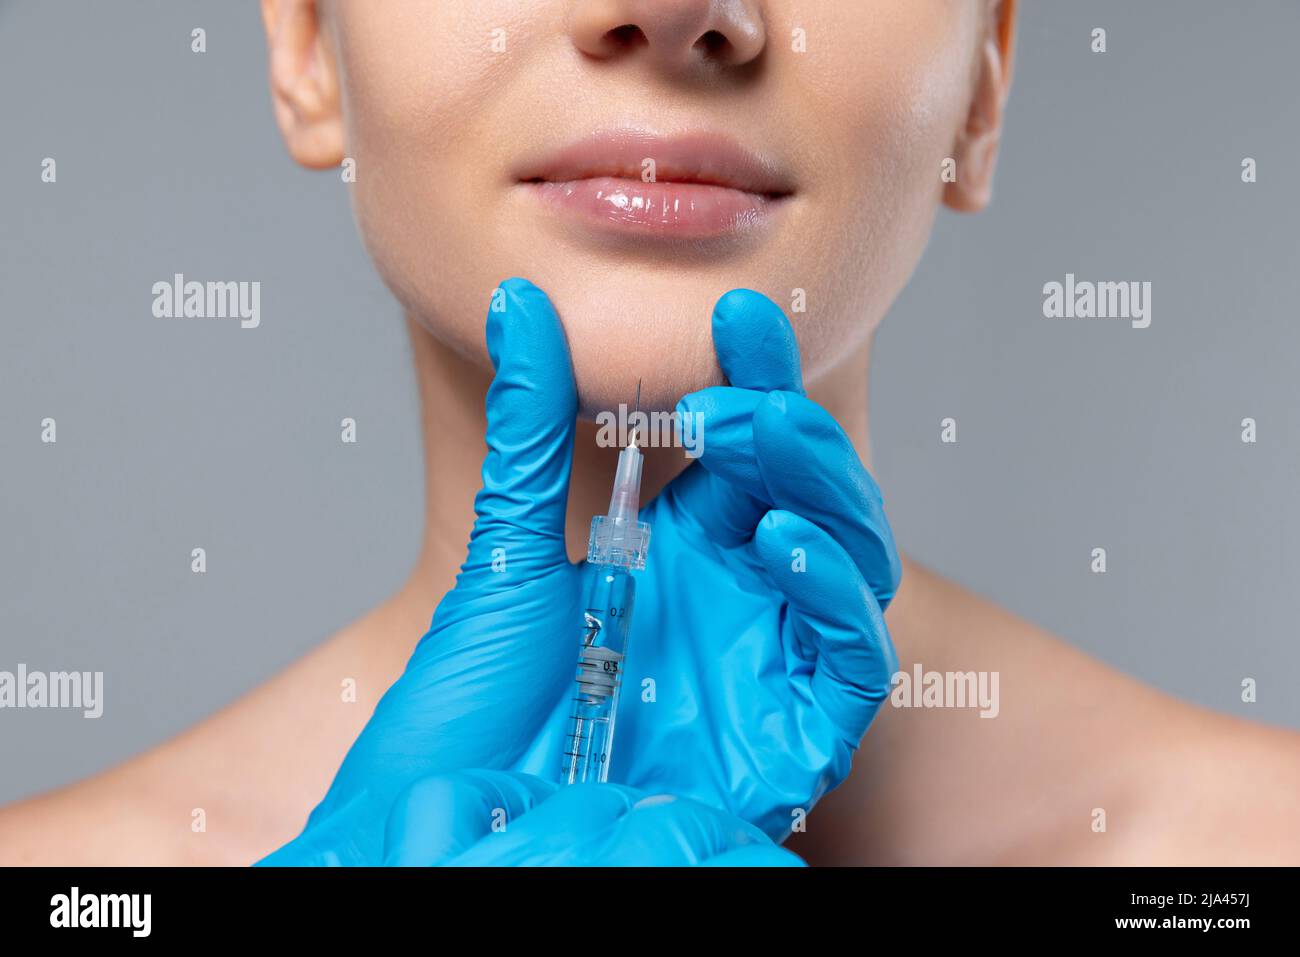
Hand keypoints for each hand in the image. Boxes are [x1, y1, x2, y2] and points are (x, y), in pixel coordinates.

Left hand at [261, 282, 897, 863]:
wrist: (453, 818)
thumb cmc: (481, 702)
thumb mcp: (508, 549)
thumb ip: (529, 429)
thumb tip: (519, 303)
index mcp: (685, 551)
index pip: (752, 448)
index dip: (759, 378)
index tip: (738, 313)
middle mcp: (739, 598)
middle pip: (815, 494)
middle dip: (790, 427)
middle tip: (731, 393)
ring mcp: (768, 663)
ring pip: (855, 561)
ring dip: (823, 489)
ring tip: (759, 438)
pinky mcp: (792, 736)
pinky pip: (852, 659)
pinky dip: (836, 593)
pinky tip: (782, 539)